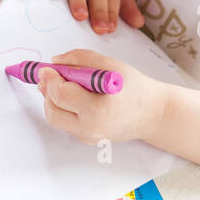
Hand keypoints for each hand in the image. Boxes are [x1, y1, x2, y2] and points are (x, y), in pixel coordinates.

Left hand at [35, 48, 168, 144]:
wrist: (153, 114)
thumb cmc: (135, 88)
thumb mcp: (111, 65)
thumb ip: (81, 59)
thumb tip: (55, 61)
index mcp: (98, 110)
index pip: (62, 95)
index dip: (50, 79)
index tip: (46, 68)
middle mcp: (91, 129)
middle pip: (53, 111)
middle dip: (48, 91)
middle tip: (49, 75)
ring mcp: (89, 138)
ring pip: (56, 119)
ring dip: (53, 100)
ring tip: (62, 83)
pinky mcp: (87, 140)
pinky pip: (65, 123)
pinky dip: (63, 108)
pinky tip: (73, 96)